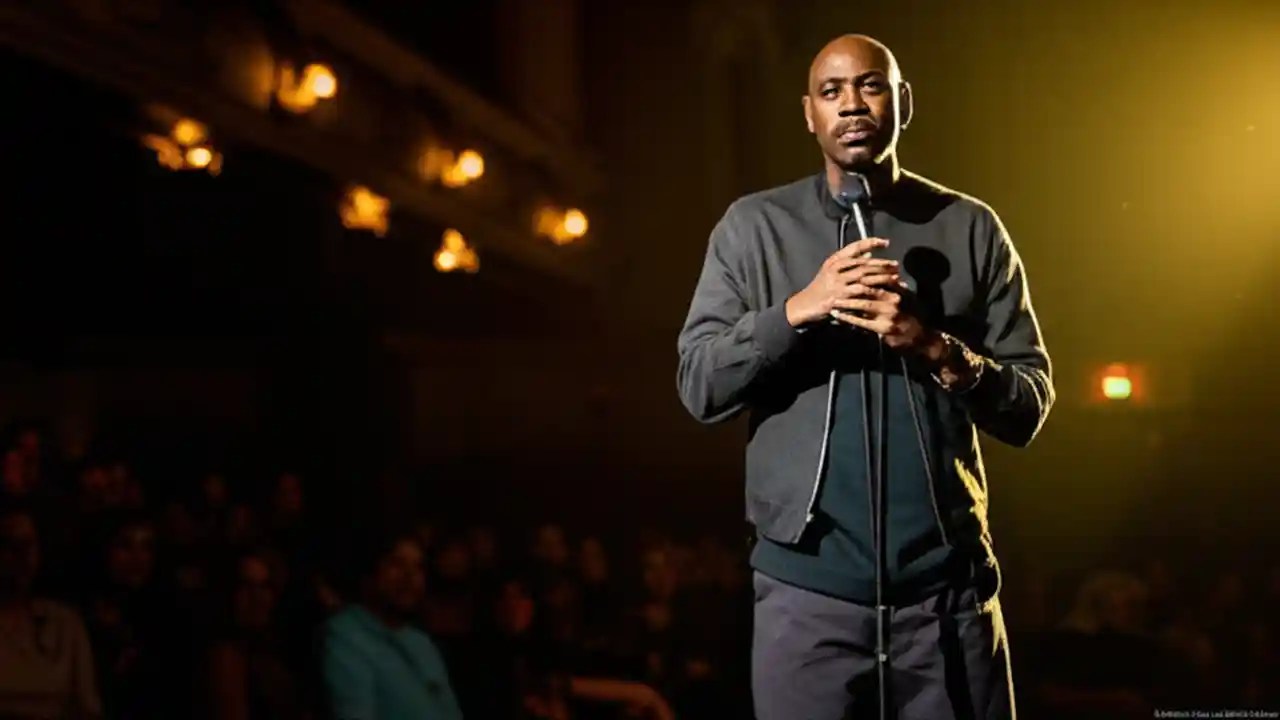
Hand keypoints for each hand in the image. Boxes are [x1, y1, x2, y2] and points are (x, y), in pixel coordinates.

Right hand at [785, 238, 902, 326]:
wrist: (805, 305)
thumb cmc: (820, 288)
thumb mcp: (831, 271)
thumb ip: (849, 262)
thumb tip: (869, 254)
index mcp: (833, 261)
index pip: (854, 247)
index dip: (870, 243)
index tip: (885, 242)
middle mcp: (835, 270)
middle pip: (863, 263)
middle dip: (881, 263)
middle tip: (896, 265)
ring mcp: (837, 284)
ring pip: (864, 277)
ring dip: (881, 277)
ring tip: (895, 277)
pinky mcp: (840, 297)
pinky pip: (861, 293)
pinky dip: (874, 291)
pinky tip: (885, 292)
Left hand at [831, 277, 933, 354]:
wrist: (921, 338)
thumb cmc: (908, 317)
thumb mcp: (902, 299)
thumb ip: (888, 288)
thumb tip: (870, 275)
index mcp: (897, 290)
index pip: (877, 278)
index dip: (860, 275)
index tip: (845, 273)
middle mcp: (894, 300)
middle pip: (869, 289)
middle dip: (850, 287)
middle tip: (835, 285)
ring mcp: (889, 314)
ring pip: (864, 304)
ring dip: (846, 302)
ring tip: (833, 300)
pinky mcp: (884, 328)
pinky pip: (862, 322)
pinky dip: (848, 318)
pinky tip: (838, 315)